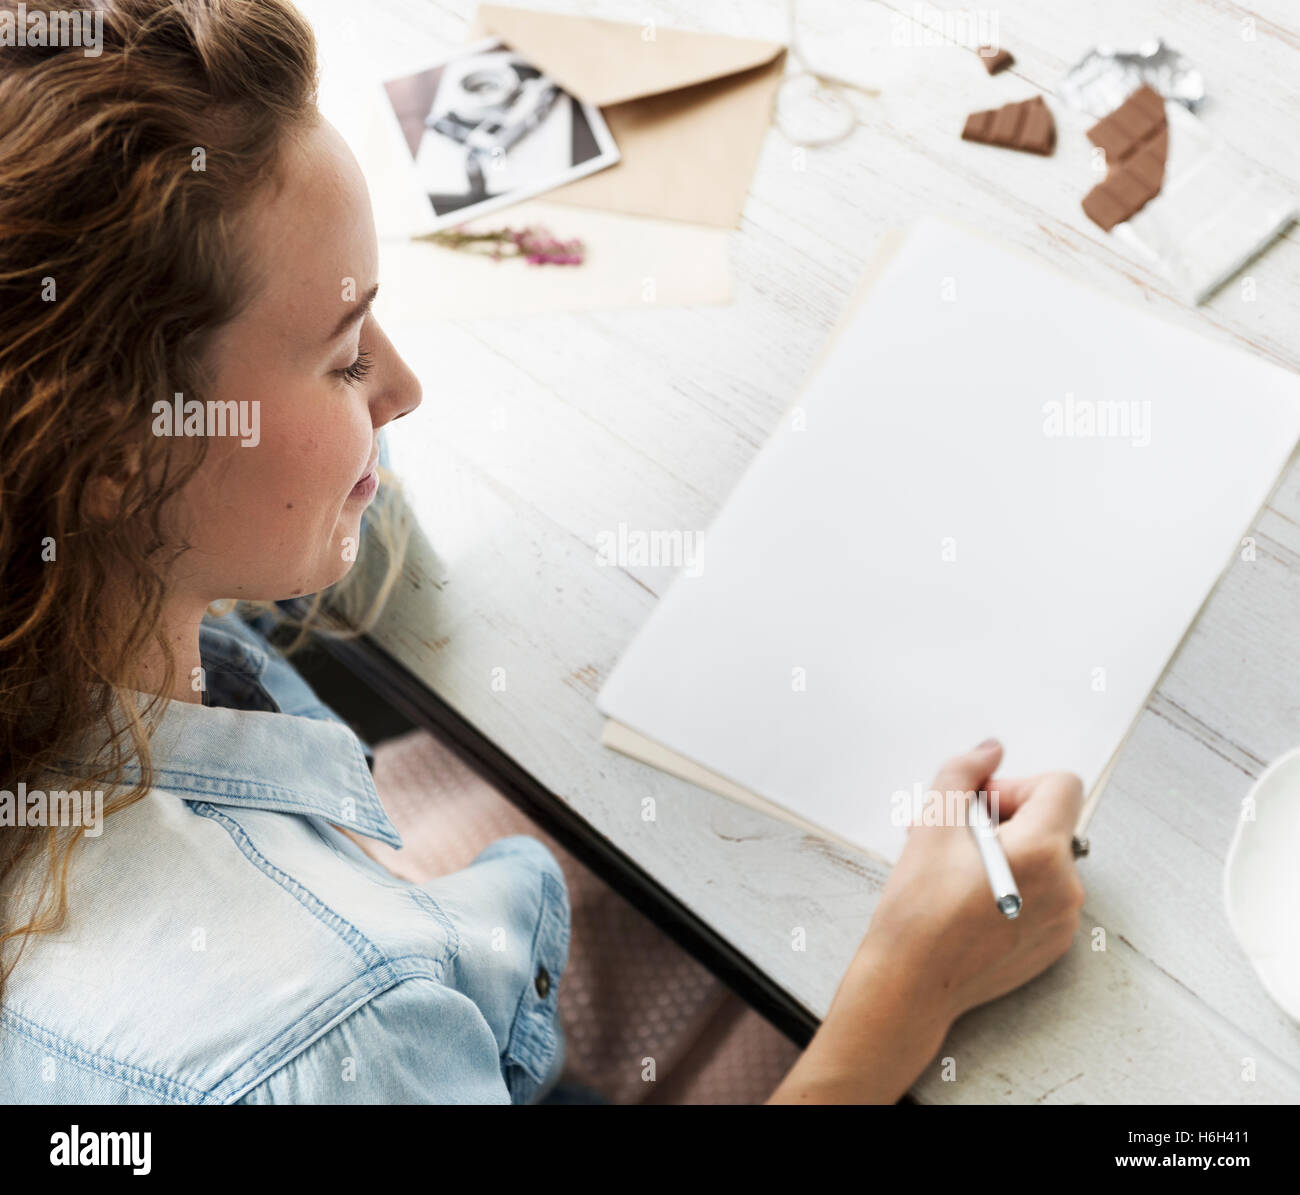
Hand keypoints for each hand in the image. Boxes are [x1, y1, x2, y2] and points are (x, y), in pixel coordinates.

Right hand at [768, 739, 1084, 1103]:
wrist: (910, 982)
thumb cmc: (917, 909)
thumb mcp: (931, 822)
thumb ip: (964, 772)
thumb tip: (990, 750)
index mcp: (1043, 851)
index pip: (1060, 786)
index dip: (1017, 786)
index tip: (983, 809)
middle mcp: (1066, 886)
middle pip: (1050, 822)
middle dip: (1006, 820)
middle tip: (958, 841)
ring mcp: (1063, 920)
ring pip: (1045, 859)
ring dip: (1008, 854)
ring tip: (960, 873)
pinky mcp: (1052, 945)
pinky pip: (1045, 895)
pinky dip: (1015, 888)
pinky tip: (973, 901)